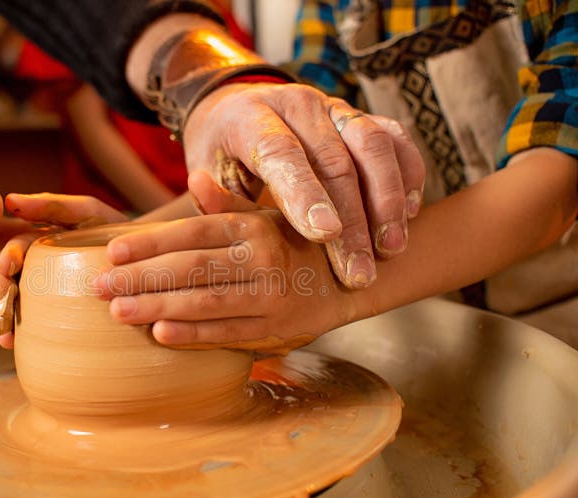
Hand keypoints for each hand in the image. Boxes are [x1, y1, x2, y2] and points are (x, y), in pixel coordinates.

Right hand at [0, 192, 127, 348]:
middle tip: (0, 300)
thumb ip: (54, 205)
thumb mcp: (88, 213)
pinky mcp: (61, 319)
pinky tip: (11, 342)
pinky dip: (19, 334)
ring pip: (17, 305)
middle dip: (1, 290)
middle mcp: (41, 269)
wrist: (153, 263)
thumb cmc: (118, 233)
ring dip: (4, 316)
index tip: (6, 266)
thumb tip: (10, 201)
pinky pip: (34, 328)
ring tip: (3, 329)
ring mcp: (49, 295)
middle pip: (12, 280)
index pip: (17, 250)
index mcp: (43, 243)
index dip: (8, 257)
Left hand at [93, 203, 354, 355]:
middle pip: (191, 269)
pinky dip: (193, 336)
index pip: (193, 233)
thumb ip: (227, 204)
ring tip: (117, 312)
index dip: (151, 243)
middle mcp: (262, 259)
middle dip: (141, 278)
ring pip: (204, 302)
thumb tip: (195, 177)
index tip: (112, 252)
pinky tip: (159, 334)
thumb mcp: (266, 216)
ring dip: (157, 308)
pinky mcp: (276, 330)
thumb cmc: (295, 243)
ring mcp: (270, 297)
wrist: (353, 279)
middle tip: (99, 286)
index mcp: (253, 226)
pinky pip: (228, 333)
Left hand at [183, 83, 424, 288]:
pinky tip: (409, 215)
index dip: (305, 193)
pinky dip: (408, 174)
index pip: (282, 153)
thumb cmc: (222, 153)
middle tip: (358, 273)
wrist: (239, 109)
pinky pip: (395, 138)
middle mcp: (298, 105)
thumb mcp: (208, 172)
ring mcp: (334, 107)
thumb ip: (218, 198)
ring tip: (391, 249)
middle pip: (335, 160)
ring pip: (373, 144)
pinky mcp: (360, 116)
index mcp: (252, 117)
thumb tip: (216, 209)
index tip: (325, 235)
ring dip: (388, 200)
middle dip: (353, 221)